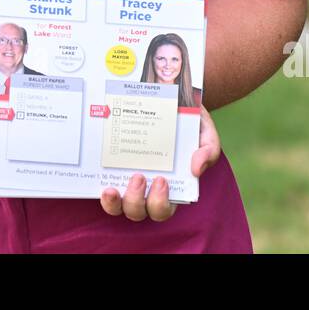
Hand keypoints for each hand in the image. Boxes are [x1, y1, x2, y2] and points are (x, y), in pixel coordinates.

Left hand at [99, 104, 220, 220]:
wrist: (170, 98)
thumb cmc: (189, 121)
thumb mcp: (204, 131)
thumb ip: (208, 150)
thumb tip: (197, 169)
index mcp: (170, 186)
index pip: (164, 208)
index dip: (160, 203)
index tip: (161, 181)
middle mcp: (146, 189)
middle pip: (139, 211)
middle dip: (137, 201)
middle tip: (139, 177)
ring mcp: (126, 179)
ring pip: (118, 207)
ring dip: (114, 204)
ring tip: (113, 188)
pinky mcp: (111, 168)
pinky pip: (104, 188)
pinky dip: (101, 192)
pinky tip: (100, 181)